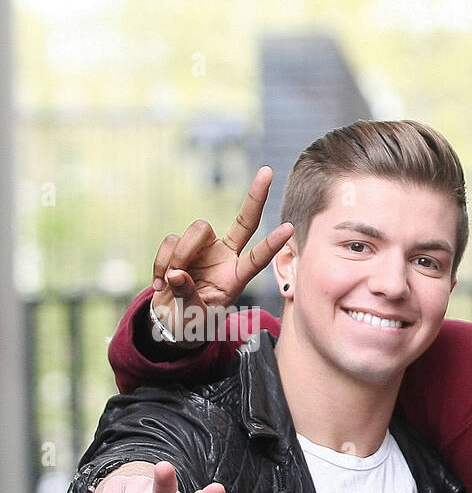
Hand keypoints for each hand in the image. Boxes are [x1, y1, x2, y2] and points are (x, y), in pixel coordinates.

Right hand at [150, 166, 293, 342]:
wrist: (170, 318)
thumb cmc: (190, 320)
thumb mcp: (193, 316)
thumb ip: (187, 296)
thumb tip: (177, 275)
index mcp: (237, 277)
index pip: (258, 257)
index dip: (272, 244)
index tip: (289, 228)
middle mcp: (225, 256)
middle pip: (242, 221)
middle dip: (255, 197)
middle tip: (268, 172)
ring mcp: (204, 248)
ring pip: (196, 230)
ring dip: (180, 254)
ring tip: (172, 282)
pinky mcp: (180, 244)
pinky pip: (170, 241)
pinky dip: (161, 262)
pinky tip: (160, 282)